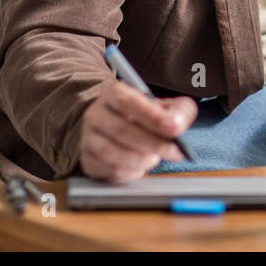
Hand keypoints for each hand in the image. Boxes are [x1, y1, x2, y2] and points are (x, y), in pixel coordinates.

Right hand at [77, 82, 196, 181]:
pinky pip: (108, 170)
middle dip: (153, 143)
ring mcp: (88, 137)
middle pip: (121, 130)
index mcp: (114, 94)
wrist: (114, 126)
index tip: (174, 128)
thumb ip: (178, 110)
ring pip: (111, 152)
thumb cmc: (144, 117)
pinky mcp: (88, 159)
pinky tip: (140, 168)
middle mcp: (96, 114)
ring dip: (140, 160)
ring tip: (155, 159)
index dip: (152, 116)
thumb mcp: (164, 106)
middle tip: (175, 152)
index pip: (129, 102)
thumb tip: (177, 124)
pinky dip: (129, 172)